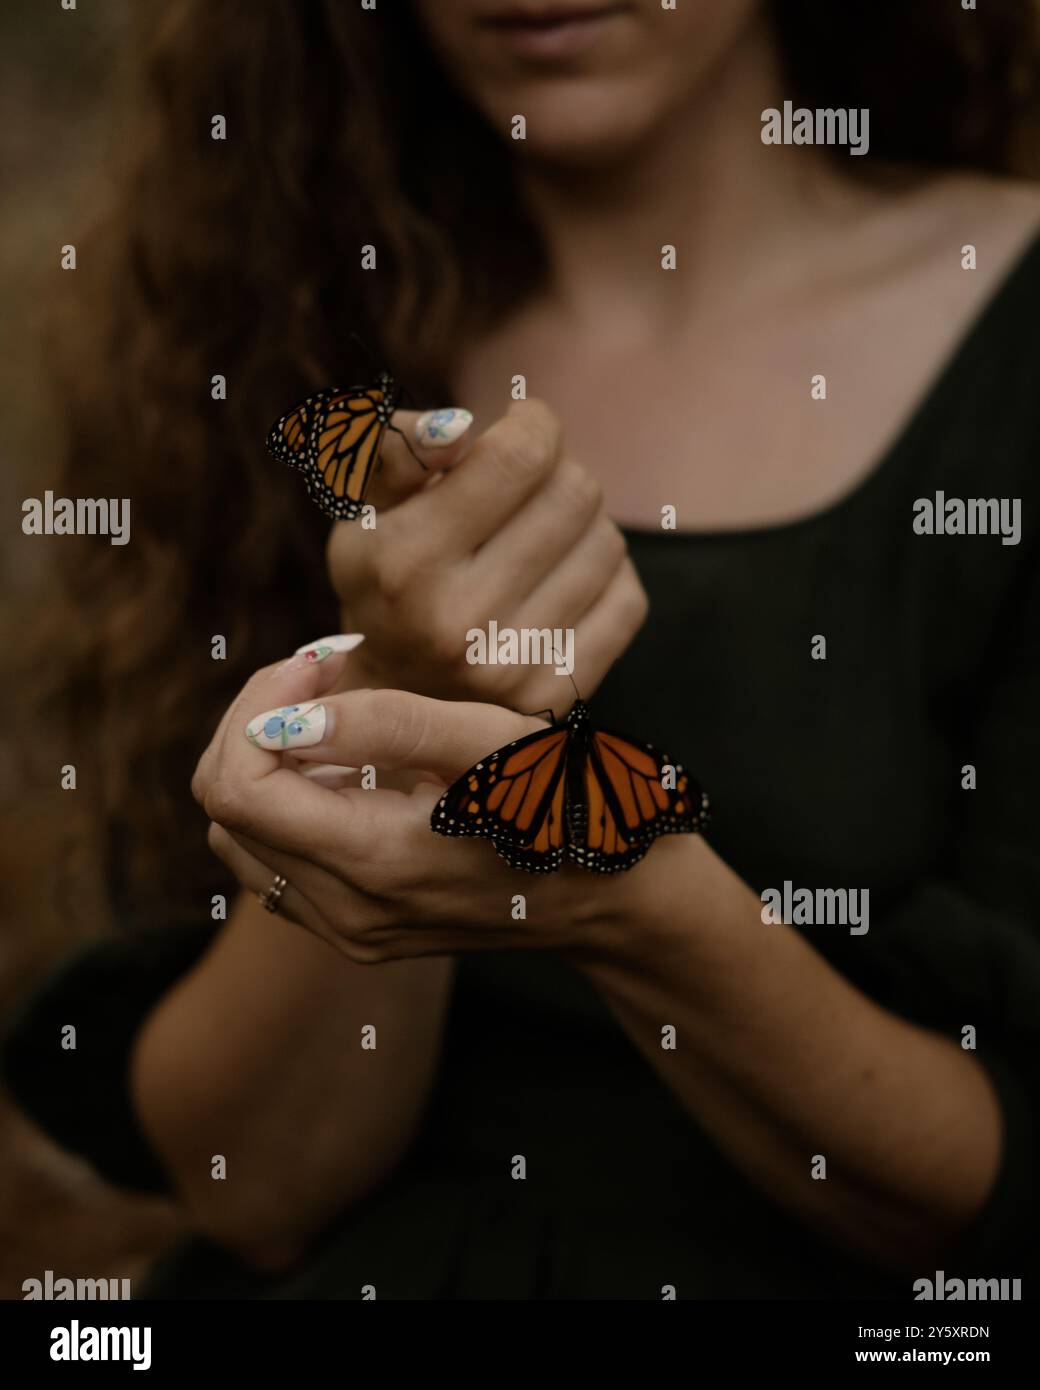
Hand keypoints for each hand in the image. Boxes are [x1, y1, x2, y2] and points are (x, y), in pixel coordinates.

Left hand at [192, 650, 648, 963]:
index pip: (235, 786)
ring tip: (337, 713)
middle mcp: (348, 911)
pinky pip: (279, 862)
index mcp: (374, 863)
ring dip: (269, 762)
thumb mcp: (492, 743)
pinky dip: (292, 803)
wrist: (615, 895)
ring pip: (243, 836)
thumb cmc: (568, 803)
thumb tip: (284, 718)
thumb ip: (387, 726)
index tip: (319, 662)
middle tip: (324, 672)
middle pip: (225, 808)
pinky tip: (348, 765)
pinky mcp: (359, 929)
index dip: (255, 707)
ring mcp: (350, 929)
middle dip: (258, 722)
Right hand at [327, 399, 647, 711]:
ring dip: (581, 525)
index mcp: (407, 562)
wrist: (392, 697)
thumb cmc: (383, 580)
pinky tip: (561, 579)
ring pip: (608, 543)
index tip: (520, 428)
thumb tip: (457, 429)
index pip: (520, 457)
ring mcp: (512, 668)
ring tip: (539, 536)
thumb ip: (397, 450)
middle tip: (527, 487)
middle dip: (556, 472)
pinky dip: (604, 578)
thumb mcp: (363, 507)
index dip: (533, 423)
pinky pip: (628, 600)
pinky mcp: (558, 696)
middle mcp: (459, 623)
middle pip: (575, 493)